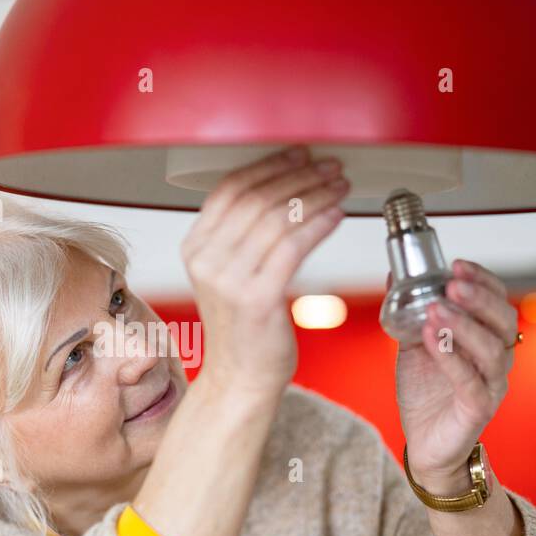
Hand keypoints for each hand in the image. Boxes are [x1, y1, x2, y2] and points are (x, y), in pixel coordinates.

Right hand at [182, 145, 349, 399]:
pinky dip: (318, 224)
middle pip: (255, 198)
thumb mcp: (230, 275)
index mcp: (195, 248)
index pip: (229, 190)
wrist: (239, 380)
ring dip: (314, 195)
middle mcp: (206, 260)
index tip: (299, 154)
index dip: (267, 166)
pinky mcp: (256, 299)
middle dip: (298, 175)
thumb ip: (242, 238)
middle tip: (329, 167)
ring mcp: (228, 280)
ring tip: (339, 186)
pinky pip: (292, 247)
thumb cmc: (244, 329)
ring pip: (277, 218)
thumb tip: (283, 191)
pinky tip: (335, 214)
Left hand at [388, 259, 517, 493]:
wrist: (424, 442)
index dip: (482, 281)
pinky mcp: (477, 410)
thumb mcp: (415, 344)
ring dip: (463, 326)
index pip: (498, 301)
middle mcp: (497, 360)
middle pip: (504, 322)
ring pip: (492, 350)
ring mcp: (491, 385)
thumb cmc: (427, 393)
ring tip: (437, 309)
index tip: (456, 265)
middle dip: (478, 299)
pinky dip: (451, 358)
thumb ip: (412, 313)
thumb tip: (394, 276)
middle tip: (452, 285)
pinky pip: (470, 382)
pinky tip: (432, 339)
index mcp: (487, 339)